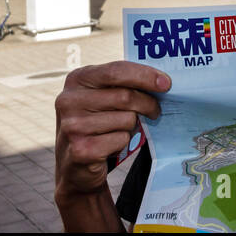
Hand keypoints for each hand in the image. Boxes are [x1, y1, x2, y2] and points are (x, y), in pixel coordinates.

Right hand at [54, 61, 168, 230]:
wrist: (74, 164)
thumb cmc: (96, 123)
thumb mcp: (101, 96)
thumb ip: (121, 84)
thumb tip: (161, 81)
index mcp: (76, 79)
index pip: (116, 70)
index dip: (145, 75)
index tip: (166, 83)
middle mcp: (69, 100)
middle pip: (125, 96)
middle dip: (147, 104)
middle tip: (155, 110)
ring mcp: (72, 126)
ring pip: (126, 119)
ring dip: (132, 127)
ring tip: (121, 130)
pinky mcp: (80, 150)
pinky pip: (121, 140)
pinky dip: (123, 143)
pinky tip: (111, 146)